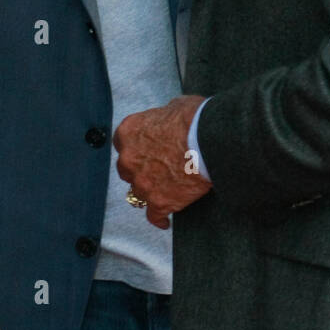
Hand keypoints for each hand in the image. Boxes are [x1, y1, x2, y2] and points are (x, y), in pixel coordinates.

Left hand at [114, 95, 211, 228]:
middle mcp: (129, 160)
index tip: (145, 150)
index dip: (135, 147)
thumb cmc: (193, 119)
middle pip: (127, 170)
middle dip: (139, 170)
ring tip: (164, 193)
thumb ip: (161, 119)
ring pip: (139, 194)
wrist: (208, 140)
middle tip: (156, 170)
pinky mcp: (159, 202)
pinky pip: (154, 216)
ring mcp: (143, 184)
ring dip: (150, 192)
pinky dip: (159, 219)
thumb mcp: (173, 107)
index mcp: (128, 133)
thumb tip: (168, 122)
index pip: (122, 143)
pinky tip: (164, 221)